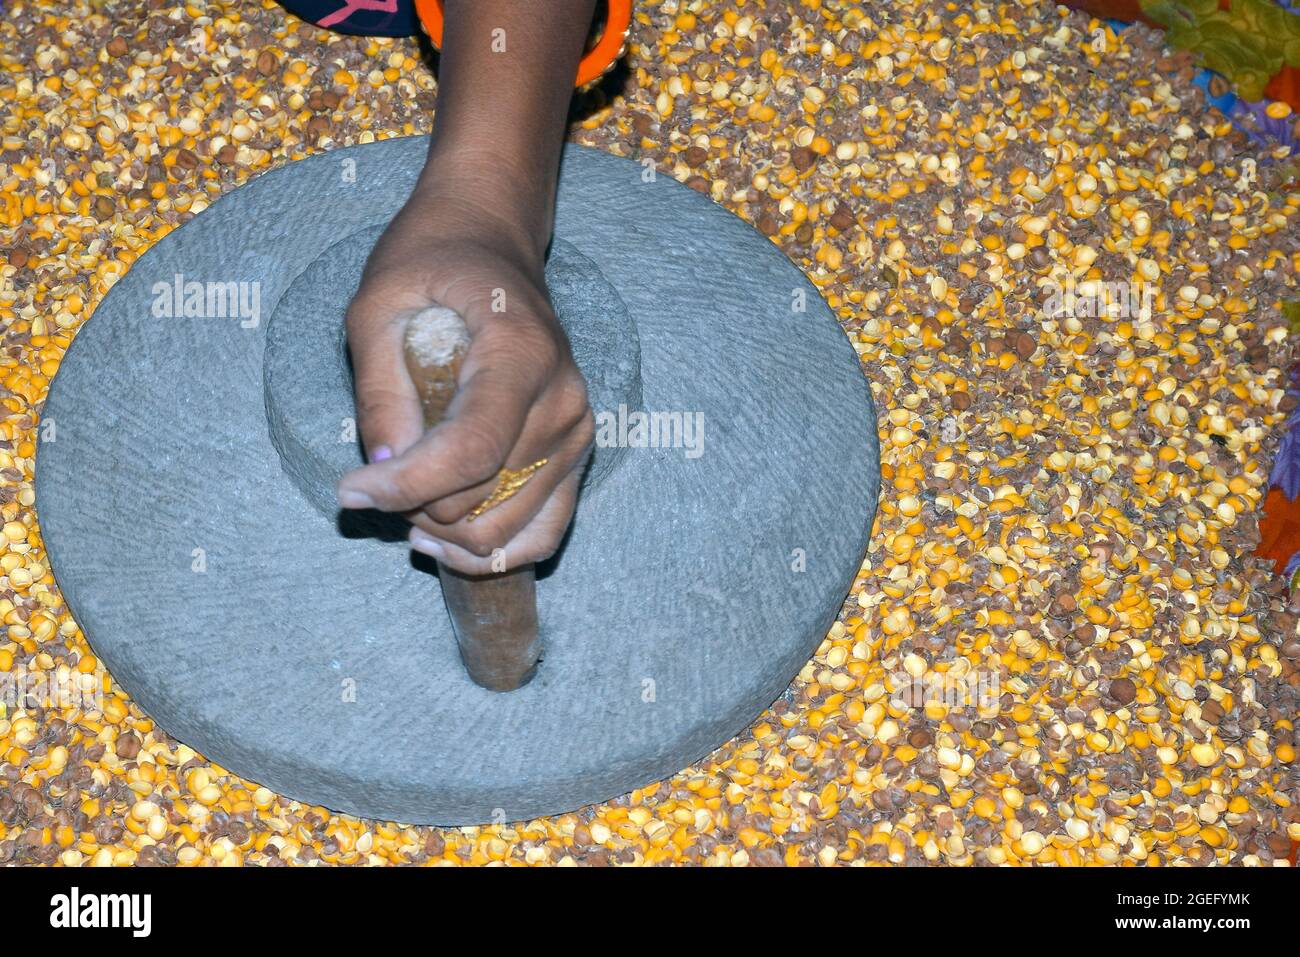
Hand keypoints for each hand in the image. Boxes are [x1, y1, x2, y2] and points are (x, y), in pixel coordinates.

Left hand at [336, 181, 593, 573]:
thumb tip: (382, 472)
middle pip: (484, 498)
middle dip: (413, 505)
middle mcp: (563, 399)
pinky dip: (489, 552)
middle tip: (371, 477)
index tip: (349, 490)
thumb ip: (380, 391)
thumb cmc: (432, 263)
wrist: (492, 243)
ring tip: (402, 500)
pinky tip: (441, 539)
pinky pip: (541, 534)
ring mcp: (576, 432)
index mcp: (521, 354)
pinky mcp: (575, 456)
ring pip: (505, 528)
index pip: (470, 451)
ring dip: (442, 532)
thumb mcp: (377, 305)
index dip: (405, 486)